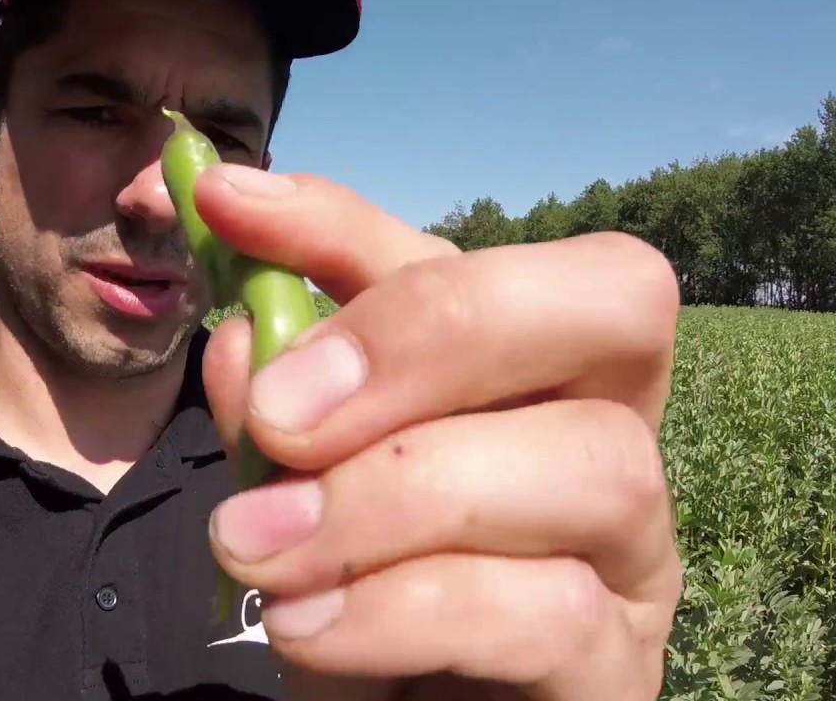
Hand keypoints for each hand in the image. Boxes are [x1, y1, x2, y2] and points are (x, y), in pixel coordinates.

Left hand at [192, 164, 683, 700]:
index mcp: (524, 366)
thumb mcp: (292, 487)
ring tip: (257, 549)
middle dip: (426, 334)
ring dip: (390, 497)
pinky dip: (404, 607)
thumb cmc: (350, 594)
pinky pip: (550, 610)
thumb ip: (274, 407)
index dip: (341, 217)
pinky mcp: (622, 667)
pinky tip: (306, 623)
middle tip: (280, 415)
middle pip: (607, 304)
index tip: (222, 202)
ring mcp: (634, 553)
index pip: (466, 249)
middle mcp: (609, 433)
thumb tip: (244, 335)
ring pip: (588, 464)